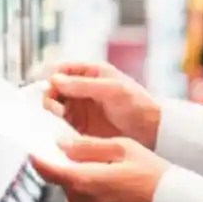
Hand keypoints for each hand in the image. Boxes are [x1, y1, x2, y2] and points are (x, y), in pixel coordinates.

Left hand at [31, 136, 168, 201]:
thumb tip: (62, 144)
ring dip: (85, 182)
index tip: (36, 144)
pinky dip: (95, 198)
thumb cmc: (153, 177)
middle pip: (63, 179)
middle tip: (97, 156)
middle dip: (73, 166)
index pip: (45, 168)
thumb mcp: (123, 148)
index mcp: (82, 182)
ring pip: (75, 193)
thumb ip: (87, 146)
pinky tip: (117, 192)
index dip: (38, 154)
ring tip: (114, 174)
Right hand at [44, 63, 161, 148]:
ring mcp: (80, 108)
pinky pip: (61, 124)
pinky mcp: (80, 127)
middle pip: (54, 88)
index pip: (62, 69)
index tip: (49, 88)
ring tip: (56, 118)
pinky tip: (57, 131)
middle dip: (49, 96)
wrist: (152, 132)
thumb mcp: (112, 90)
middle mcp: (81, 89)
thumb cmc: (137, 105)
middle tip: (54, 108)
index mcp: (90, 73)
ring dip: (50, 111)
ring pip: (54, 106)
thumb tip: (54, 79)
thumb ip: (83, 85)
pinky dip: (55, 126)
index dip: (52, 76)